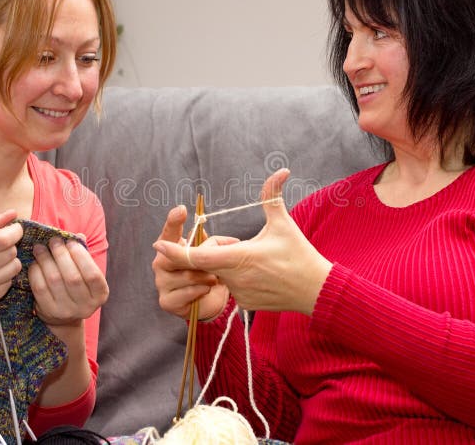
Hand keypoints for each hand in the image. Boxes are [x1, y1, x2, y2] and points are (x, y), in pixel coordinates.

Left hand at [29, 237, 108, 325]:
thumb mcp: (86, 273)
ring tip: (40, 248)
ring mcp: (67, 311)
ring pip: (54, 280)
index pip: (92, 274)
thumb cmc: (78, 286)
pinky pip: (40, 288)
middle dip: (61, 254)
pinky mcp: (48, 312)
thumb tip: (79, 236)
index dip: (80, 256)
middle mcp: (86, 306)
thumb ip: (83, 256)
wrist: (64, 317)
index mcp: (100, 294)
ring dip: (45, 260)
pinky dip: (36, 272)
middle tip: (53, 241)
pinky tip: (35, 263)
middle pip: (72, 277)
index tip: (70, 241)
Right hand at [152, 205, 232, 320]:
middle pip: (174, 257)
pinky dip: (198, 291)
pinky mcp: (166, 301)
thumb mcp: (212, 255)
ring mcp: (161, 283)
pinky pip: (184, 294)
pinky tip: (205, 290)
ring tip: (213, 279)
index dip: (174, 221)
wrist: (209, 300)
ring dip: (203, 277)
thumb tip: (233, 242)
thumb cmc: (207, 272)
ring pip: (184, 276)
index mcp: (170, 247)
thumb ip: (216, 245)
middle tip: (212, 264)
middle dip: (197, 261)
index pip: (169, 231)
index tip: (182, 210)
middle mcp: (161, 263)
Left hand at [153, 169, 332, 315]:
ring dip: (226, 266)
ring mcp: (239, 294)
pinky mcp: (245, 304)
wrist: (317, 291)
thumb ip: (272, 196)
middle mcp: (234, 278)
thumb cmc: (300, 255)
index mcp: (239, 257)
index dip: (175, 252)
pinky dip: (237, 278)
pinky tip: (261, 275)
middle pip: (206, 263)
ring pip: (219, 275)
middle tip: (237, 244)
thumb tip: (281, 170)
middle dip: (211, 251)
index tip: (158, 244)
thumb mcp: (283, 224)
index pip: (196, 257)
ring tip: (258, 262)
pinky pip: (231, 287)